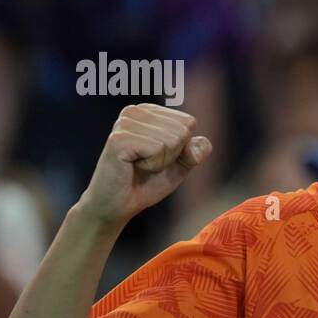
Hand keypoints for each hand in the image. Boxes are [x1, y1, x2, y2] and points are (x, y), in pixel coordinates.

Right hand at [77, 105, 211, 227]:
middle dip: (172, 155)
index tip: (158, 157)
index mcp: (149, 111)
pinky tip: (133, 167)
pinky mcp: (119, 138)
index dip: (182, 148)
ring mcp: (125, 123)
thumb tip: (198, 143)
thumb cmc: (146, 183)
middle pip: (182, 130)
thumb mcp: (180, 166)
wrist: (118, 206)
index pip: (189, 123)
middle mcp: (135, 111)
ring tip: (139, 166)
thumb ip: (196, 152)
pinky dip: (152, 165)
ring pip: (171, 139)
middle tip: (147, 164)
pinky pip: (157, 149)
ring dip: (161, 161)